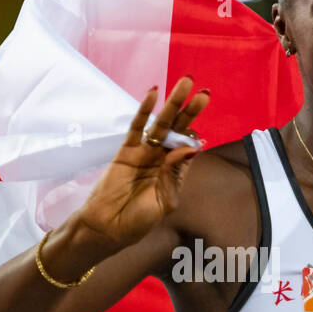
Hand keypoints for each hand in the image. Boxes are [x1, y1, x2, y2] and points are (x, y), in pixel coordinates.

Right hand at [74, 76, 208, 250]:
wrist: (108, 228)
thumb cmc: (138, 221)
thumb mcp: (164, 201)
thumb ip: (175, 174)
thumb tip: (191, 147)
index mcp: (174, 173)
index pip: (189, 147)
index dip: (196, 135)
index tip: (203, 127)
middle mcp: (161, 160)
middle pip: (178, 130)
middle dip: (191, 110)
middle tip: (204, 92)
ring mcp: (144, 153)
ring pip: (161, 124)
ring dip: (173, 103)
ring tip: (186, 83)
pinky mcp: (126, 151)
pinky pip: (137, 127)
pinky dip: (145, 110)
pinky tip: (154, 93)